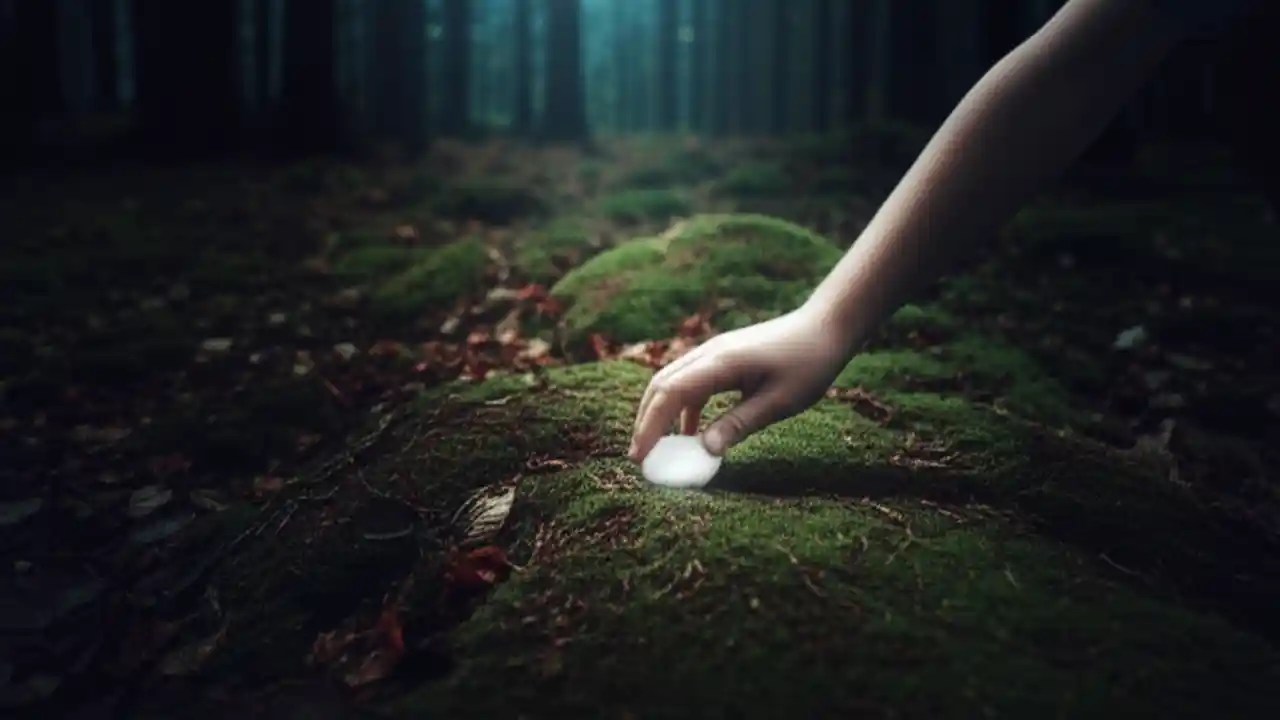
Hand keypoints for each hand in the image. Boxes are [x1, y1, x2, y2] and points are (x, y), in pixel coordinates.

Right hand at [628, 305, 857, 461]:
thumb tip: (704, 451)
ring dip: (661, 414)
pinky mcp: (723, 358)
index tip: (639, 457)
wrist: (826, 326)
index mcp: (721, 363)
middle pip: (661, 385)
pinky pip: (691, 382)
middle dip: (645, 421)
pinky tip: (691, 434)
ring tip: (659, 450)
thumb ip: (739, 424)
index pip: (670, 394)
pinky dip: (682, 408)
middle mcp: (709, 353)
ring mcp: (714, 353)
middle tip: (639, 458)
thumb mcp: (779, 402)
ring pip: (672, 382)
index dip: (649, 426)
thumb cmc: (809, 363)